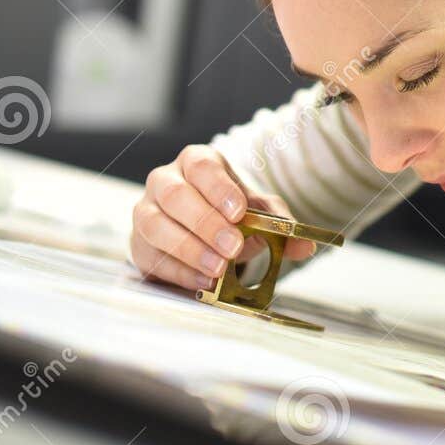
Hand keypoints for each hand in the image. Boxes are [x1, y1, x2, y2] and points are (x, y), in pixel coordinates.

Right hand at [129, 144, 315, 291]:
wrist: (205, 227)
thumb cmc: (231, 211)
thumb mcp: (259, 211)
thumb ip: (280, 224)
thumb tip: (305, 247)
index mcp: (197, 162)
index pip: (203, 166)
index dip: (219, 188)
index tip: (239, 212)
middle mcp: (165, 181)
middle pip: (175, 195)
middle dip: (205, 223)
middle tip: (232, 246)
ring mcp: (145, 211)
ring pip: (155, 225)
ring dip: (189, 249)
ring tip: (218, 268)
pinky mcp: (138, 243)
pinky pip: (151, 257)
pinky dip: (178, 272)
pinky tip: (203, 282)